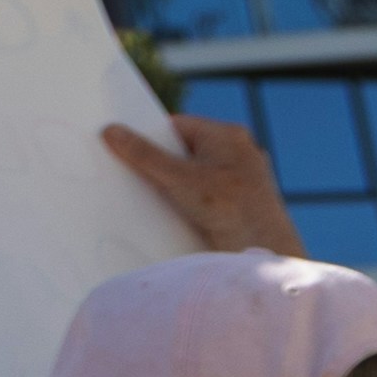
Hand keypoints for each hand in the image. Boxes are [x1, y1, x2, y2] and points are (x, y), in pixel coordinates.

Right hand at [105, 113, 299, 258]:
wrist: (264, 250)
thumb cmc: (230, 209)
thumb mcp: (178, 179)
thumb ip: (143, 155)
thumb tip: (112, 132)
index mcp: (227, 134)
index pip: (177, 126)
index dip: (151, 137)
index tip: (128, 149)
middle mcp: (238, 151)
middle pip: (184, 150)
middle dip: (161, 163)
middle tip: (137, 176)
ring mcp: (242, 176)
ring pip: (195, 173)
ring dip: (175, 185)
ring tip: (157, 198)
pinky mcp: (241, 200)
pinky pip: (206, 192)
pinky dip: (190, 200)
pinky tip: (177, 213)